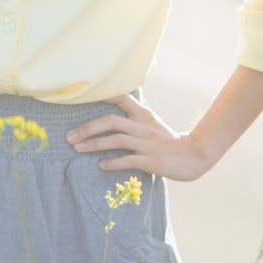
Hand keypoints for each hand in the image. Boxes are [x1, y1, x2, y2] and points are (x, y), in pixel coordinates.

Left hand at [65, 93, 209, 181]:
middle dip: (87, 127)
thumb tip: (113, 115)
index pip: (121, 98)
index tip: (83, 99)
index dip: (102, 96)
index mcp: (143, 115)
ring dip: (94, 144)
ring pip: (115, 139)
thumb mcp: (152, 123)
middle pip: (110, 121)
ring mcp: (146, 143)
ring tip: (77, 149)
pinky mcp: (150, 160)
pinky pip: (127, 160)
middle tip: (69, 136)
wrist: (193, 155)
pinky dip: (112, 162)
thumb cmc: (168, 141)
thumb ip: (134, 118)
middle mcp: (142, 126)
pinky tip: (100, 166)